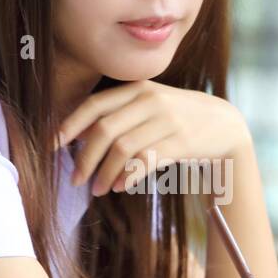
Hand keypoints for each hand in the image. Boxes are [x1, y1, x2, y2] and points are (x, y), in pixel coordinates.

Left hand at [53, 80, 249, 195]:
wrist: (225, 125)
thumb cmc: (177, 118)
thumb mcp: (149, 105)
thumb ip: (117, 114)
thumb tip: (75, 135)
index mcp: (138, 88)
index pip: (95, 105)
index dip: (70, 126)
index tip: (52, 146)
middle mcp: (151, 100)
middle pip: (104, 130)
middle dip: (84, 159)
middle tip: (74, 180)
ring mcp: (167, 121)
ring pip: (122, 149)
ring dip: (104, 173)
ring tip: (96, 189)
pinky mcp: (181, 142)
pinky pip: (145, 162)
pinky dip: (127, 177)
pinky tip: (119, 186)